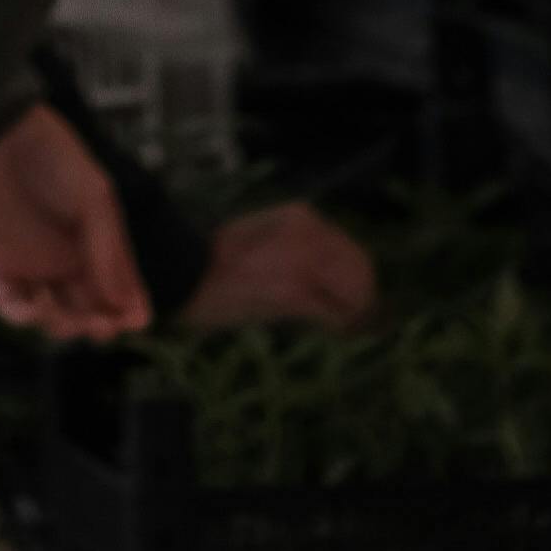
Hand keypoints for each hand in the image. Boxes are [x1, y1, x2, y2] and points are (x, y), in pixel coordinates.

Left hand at [0, 104, 149, 344]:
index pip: (119, 289)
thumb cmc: (52, 155)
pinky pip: (12, 307)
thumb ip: (109, 250)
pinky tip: (42, 306)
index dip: (130, 310)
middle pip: (89, 311)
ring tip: (77, 318)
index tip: (137, 321)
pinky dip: (28, 316)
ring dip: (68, 326)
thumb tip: (125, 304)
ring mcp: (32, 266)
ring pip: (54, 317)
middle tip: (105, 325)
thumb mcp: (94, 198)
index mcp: (96, 244)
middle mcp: (66, 260)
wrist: (0, 132)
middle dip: (101, 325)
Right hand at [182, 202, 377, 336]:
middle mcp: (309, 233)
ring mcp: (304, 263)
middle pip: (361, 270)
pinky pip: (338, 315)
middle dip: (365, 297)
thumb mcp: (261, 233)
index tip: (359, 298)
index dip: (359, 277)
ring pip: (357, 293)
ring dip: (359, 314)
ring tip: (353, 329)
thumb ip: (296, 242)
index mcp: (300, 216)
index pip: (350, 249)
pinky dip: (344, 327)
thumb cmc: (215, 259)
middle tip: (363, 320)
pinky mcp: (296, 293)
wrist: (185, 273)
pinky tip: (341, 334)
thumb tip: (327, 270)